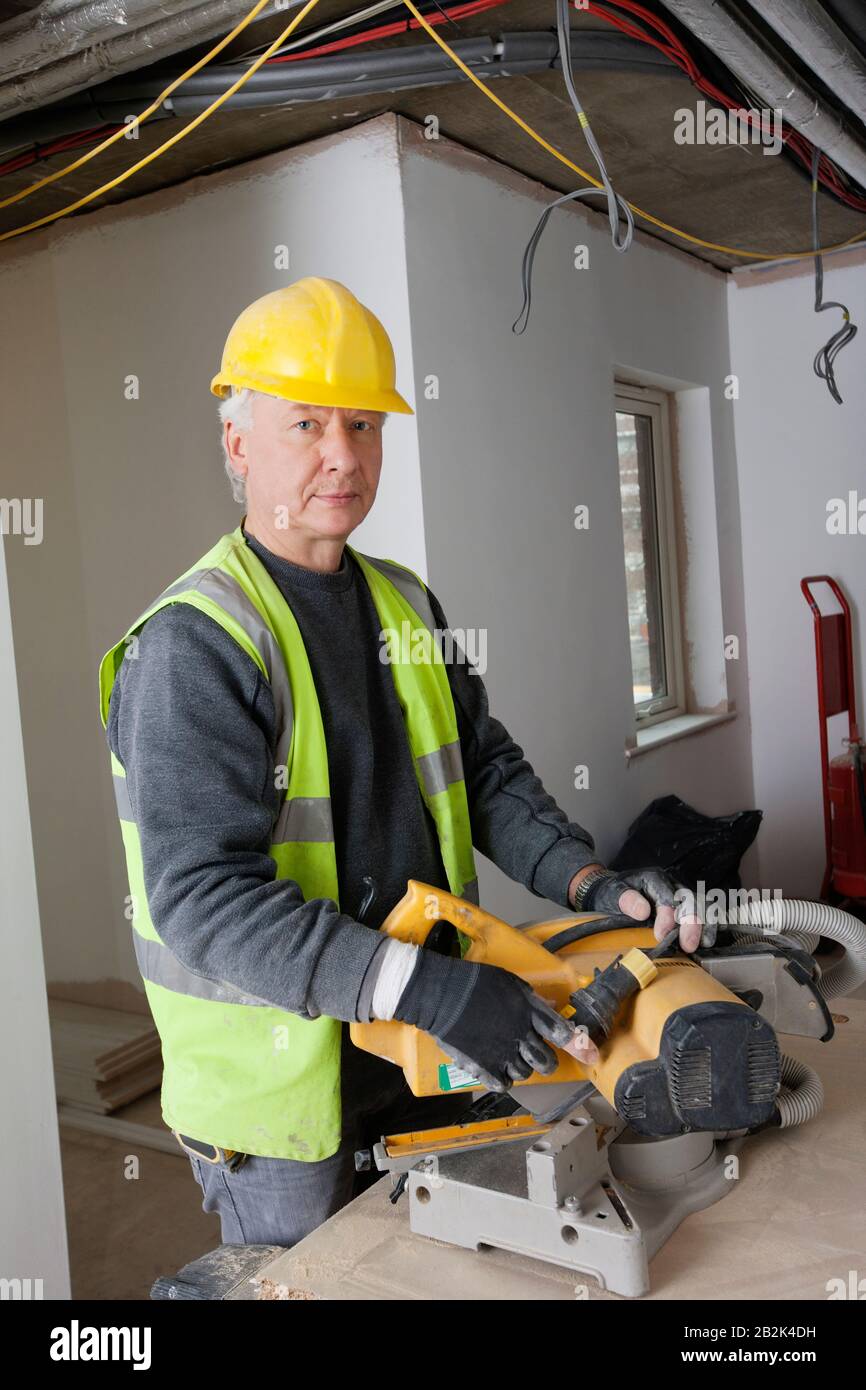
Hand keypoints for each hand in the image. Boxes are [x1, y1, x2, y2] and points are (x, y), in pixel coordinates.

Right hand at [394, 953, 598, 1090]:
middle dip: (546, 1060)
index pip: (561, 1032)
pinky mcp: (483, 1066)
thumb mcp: (508, 981)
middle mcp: (519, 1034)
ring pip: (525, 1073)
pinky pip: (503, 1083)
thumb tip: (548, 1008)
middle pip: (546, 1060)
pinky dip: (503, 1078)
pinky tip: (497, 1068)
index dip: (579, 1045)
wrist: (441, 994)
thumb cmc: (473, 982)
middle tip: (537, 1055)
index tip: (591, 1054)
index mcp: (528, 1011)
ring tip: (509, 1055)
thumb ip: (531, 999)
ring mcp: (502, 1052)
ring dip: (522, 1067)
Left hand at [570, 865, 712, 951]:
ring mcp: (681, 895)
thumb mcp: (613, 894)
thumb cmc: (613, 892)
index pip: (667, 897)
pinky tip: (707, 940)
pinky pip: (705, 912)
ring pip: (703, 904)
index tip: (661, 935)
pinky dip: (709, 925)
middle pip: (690, 900)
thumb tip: (643, 911)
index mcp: (654, 879)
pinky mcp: (686, 907)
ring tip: (704, 943)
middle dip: (691, 923)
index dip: (667, 917)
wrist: (612, 891)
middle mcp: (672, 885)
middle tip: (688, 944)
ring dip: (706, 924)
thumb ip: (626, 900)